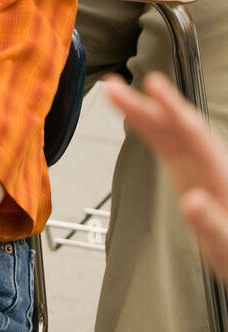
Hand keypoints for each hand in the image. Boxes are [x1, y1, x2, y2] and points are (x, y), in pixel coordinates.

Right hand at [104, 72, 227, 279]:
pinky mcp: (187, 172)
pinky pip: (165, 142)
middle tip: (114, 88)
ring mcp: (196, 166)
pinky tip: (132, 115)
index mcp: (219, 176)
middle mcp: (207, 165)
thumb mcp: (226, 245)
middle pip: (174, 127)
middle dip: (144, 105)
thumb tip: (192, 202)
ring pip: (167, 131)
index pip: (193, 133)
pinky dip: (147, 126)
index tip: (154, 86)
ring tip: (113, 92)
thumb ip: (211, 224)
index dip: (173, 107)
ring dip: (141, 110)